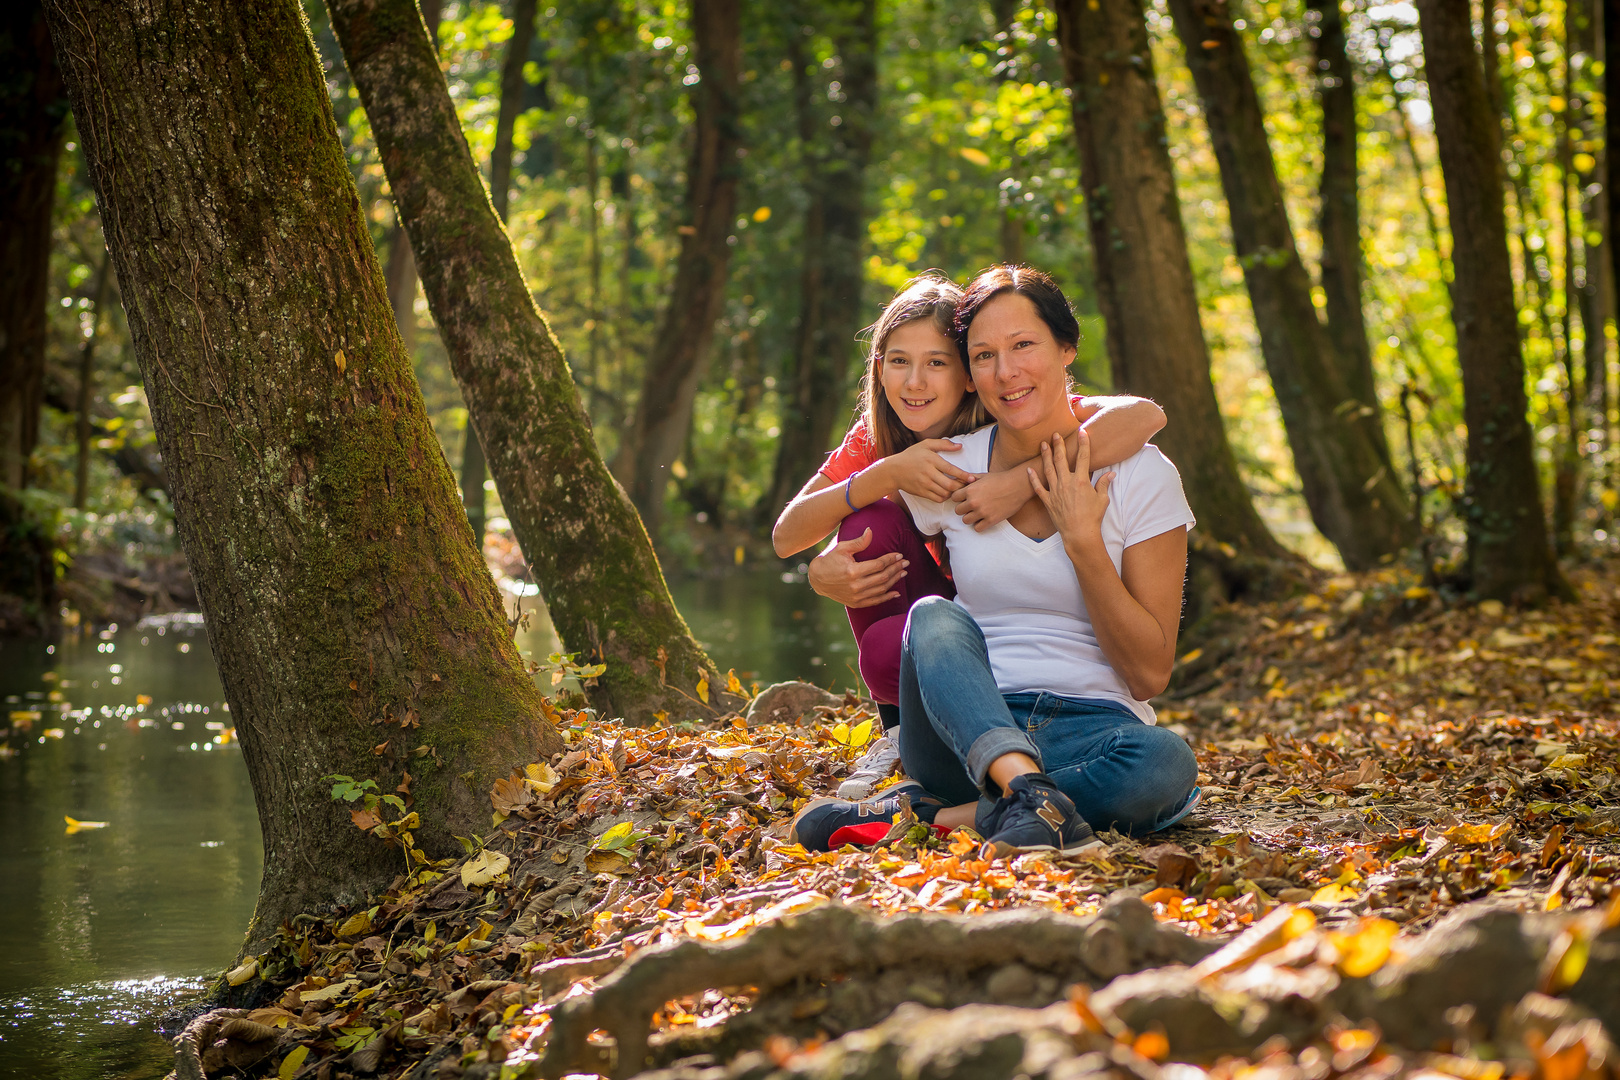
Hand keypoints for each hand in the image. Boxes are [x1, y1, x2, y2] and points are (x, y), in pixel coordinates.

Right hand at [806, 528, 907, 607]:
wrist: (818, 579)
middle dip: (896, 569)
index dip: (890, 559)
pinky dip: (887, 597)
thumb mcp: (842, 548)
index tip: (899, 555)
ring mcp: (856, 596)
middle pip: (883, 577)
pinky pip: (875, 601)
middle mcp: (856, 585)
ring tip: (903, 573)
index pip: (878, 565)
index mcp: (853, 571)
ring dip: (894, 580)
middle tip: (906, 563)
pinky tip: (896, 592)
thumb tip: (871, 531)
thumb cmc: (830, 560)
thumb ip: (859, 542)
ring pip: (881, 589)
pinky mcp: (856, 603)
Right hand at [883, 439, 973, 501]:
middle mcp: (928, 473)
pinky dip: (945, 497)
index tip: (972, 478)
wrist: (893, 470)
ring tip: (959, 489)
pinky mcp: (921, 492)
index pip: (950, 469)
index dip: (963, 475)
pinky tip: (947, 492)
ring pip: (945, 493)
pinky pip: (937, 498)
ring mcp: (924, 484)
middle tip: (967, 486)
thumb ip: (943, 444)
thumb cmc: (911, 455)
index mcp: (931, 459)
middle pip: (949, 484)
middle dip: (961, 486)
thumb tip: (960, 446)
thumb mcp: (926, 444)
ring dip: (954, 492)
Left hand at [950, 468, 1027, 530]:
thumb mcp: (984, 476)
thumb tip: (963, 480)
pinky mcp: (991, 520)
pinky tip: (984, 519)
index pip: (953, 498)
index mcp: (970, 490)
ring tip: (978, 513)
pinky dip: (980, 524)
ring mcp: (982, 512)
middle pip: (957, 511)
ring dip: (970, 517)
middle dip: (963, 508)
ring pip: (965, 520)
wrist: (1018, 486)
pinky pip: (977, 528)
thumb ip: (971, 479)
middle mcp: (974, 502)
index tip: (965, 498)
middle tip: (971, 506)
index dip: (959, 498)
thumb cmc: (1001, 479)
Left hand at [1028, 429, 1111, 544]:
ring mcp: (1055, 491)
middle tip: (1055, 434)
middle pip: (1061, 459)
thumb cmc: (1093, 517)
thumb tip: (1111, 474)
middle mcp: (1066, 483)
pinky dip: (1032, 478)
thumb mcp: (1102, 500)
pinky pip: (1037, 487)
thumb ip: (1104, 484)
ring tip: (1043, 444)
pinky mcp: (1047, 500)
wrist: (1079, 534)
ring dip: (1045, 456)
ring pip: (1048, 469)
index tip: (1082, 432)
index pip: (1083, 457)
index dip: (1083, 444)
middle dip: (1058, 445)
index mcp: (1081, 481)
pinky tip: (1029, 469)